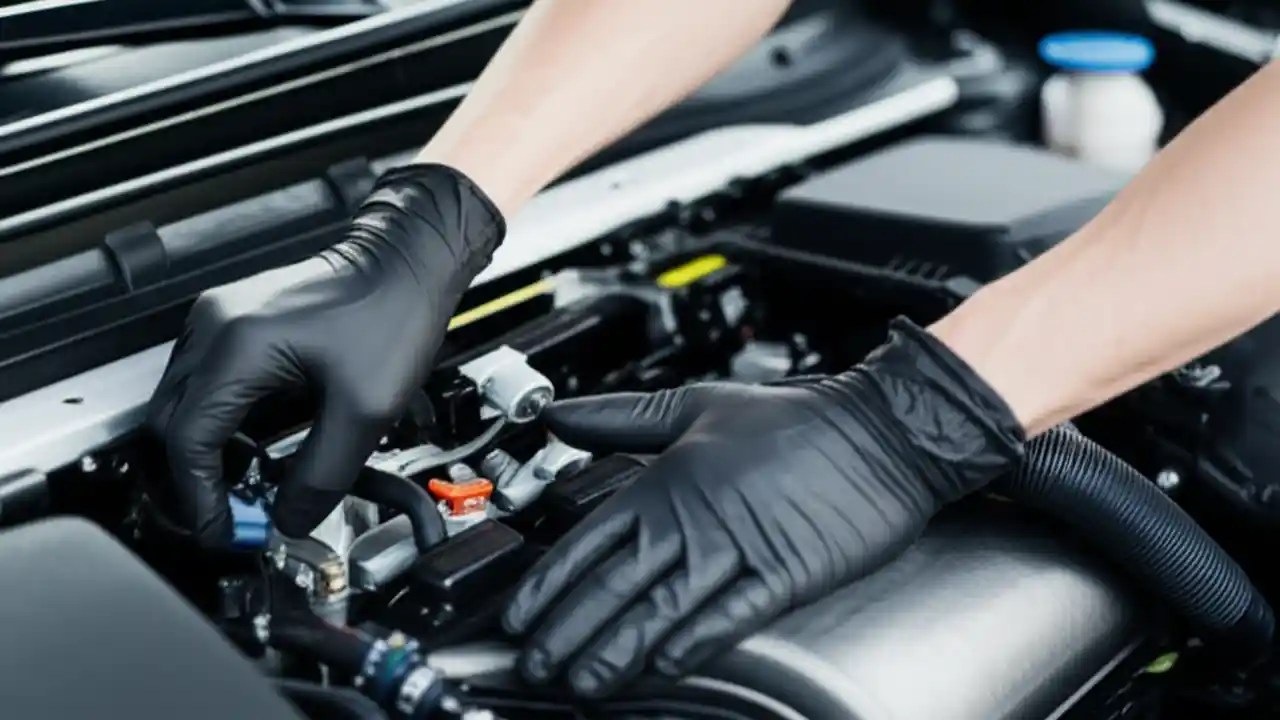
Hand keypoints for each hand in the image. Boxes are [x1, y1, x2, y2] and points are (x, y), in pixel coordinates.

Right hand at [147, 165, 503, 545]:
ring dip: (206, 451)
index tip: (222, 530)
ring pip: (184, 403)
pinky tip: (254, 447)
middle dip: (196, 479)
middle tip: (231, 518)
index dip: (200, 497)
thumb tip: (290, 518)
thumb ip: (322, 475)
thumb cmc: (393, 313)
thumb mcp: (366, 410)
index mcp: (239, 346)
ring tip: (246, 490)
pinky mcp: (239, 321)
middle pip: (171, 423)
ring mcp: (222, 319)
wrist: (411, 261)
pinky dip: (220, 423)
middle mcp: (217, 327)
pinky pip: (207, 383)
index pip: (188, 439)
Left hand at [502, 319, 1024, 697]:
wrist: (879, 430)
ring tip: (582, 683)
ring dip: (616, 651)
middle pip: (613, 584)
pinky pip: (728, 616)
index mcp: (667, 480)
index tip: (521, 616)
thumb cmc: (792, 417)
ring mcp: (737, 549)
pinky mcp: (783, 576)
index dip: (550, 584)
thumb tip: (557, 415)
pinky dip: (694, 642)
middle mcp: (693, 518)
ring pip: (661, 609)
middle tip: (534, 667)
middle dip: (567, 631)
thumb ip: (620, 418)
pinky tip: (664, 666)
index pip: (590, 539)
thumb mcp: (696, 405)